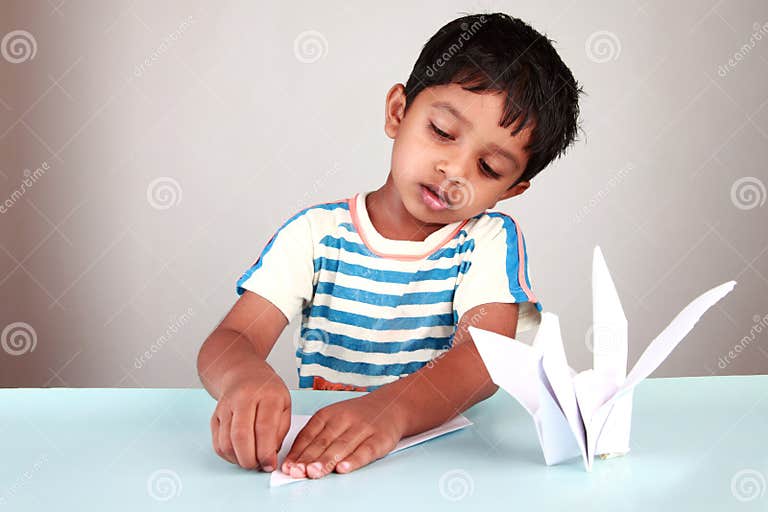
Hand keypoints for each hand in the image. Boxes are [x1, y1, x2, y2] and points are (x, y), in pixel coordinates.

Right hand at [210, 361, 290, 471]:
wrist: (244, 372)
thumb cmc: (268, 391)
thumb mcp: (284, 405)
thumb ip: (280, 431)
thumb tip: (270, 456)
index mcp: (267, 395)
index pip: (264, 428)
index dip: (266, 452)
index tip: (270, 464)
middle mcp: (244, 398)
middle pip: (241, 436)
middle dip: (249, 459)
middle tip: (258, 466)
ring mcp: (226, 406)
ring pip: (226, 442)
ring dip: (238, 459)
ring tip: (250, 461)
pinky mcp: (215, 415)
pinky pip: (217, 443)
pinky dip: (228, 455)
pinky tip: (239, 454)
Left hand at [280, 392, 407, 478]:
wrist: (391, 405)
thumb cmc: (357, 417)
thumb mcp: (333, 419)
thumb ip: (315, 438)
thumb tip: (294, 462)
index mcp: (328, 414)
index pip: (308, 435)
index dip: (298, 452)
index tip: (288, 467)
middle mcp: (344, 419)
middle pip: (323, 442)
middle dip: (308, 459)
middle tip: (297, 472)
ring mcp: (363, 428)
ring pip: (342, 446)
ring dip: (326, 461)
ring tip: (314, 473)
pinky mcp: (380, 438)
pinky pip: (365, 450)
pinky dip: (354, 460)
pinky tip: (343, 469)